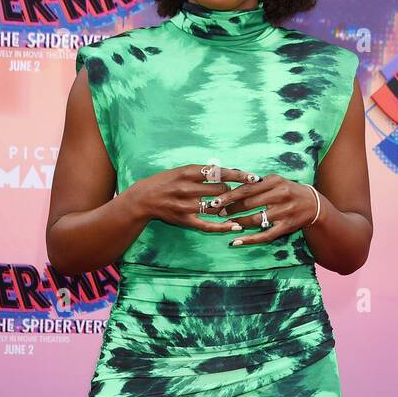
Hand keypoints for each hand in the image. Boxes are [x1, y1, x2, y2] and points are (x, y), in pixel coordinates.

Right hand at [127, 165, 262, 233]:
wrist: (143, 199)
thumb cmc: (165, 182)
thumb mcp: (181, 170)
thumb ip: (202, 172)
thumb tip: (226, 170)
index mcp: (187, 172)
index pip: (219, 172)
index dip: (239, 175)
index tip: (254, 177)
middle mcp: (186, 188)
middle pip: (220, 190)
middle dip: (234, 191)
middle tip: (245, 193)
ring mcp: (185, 206)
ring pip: (215, 207)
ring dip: (230, 207)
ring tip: (242, 207)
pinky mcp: (184, 220)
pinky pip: (207, 225)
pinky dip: (222, 227)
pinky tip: (235, 226)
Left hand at [207, 172, 319, 245]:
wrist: (313, 204)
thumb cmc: (288, 191)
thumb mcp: (275, 181)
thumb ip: (256, 183)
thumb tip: (231, 182)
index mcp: (275, 181)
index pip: (247, 188)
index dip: (229, 195)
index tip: (215, 200)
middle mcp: (280, 195)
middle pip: (249, 203)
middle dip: (231, 209)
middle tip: (217, 213)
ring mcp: (284, 211)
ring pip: (256, 219)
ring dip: (238, 222)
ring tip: (226, 224)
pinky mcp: (287, 226)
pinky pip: (265, 235)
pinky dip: (249, 239)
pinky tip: (236, 241)